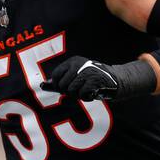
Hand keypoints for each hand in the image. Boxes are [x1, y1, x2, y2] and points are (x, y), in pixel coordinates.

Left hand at [41, 55, 156, 101]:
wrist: (116, 80)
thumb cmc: (92, 81)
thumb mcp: (76, 77)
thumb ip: (60, 81)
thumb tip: (43, 85)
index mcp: (73, 61)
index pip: (56, 76)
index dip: (59, 86)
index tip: (66, 88)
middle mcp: (78, 64)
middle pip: (63, 86)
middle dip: (71, 92)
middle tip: (81, 88)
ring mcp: (86, 72)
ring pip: (72, 91)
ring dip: (80, 95)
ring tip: (88, 89)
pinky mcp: (94, 80)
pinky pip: (82, 95)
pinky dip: (87, 98)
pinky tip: (94, 93)